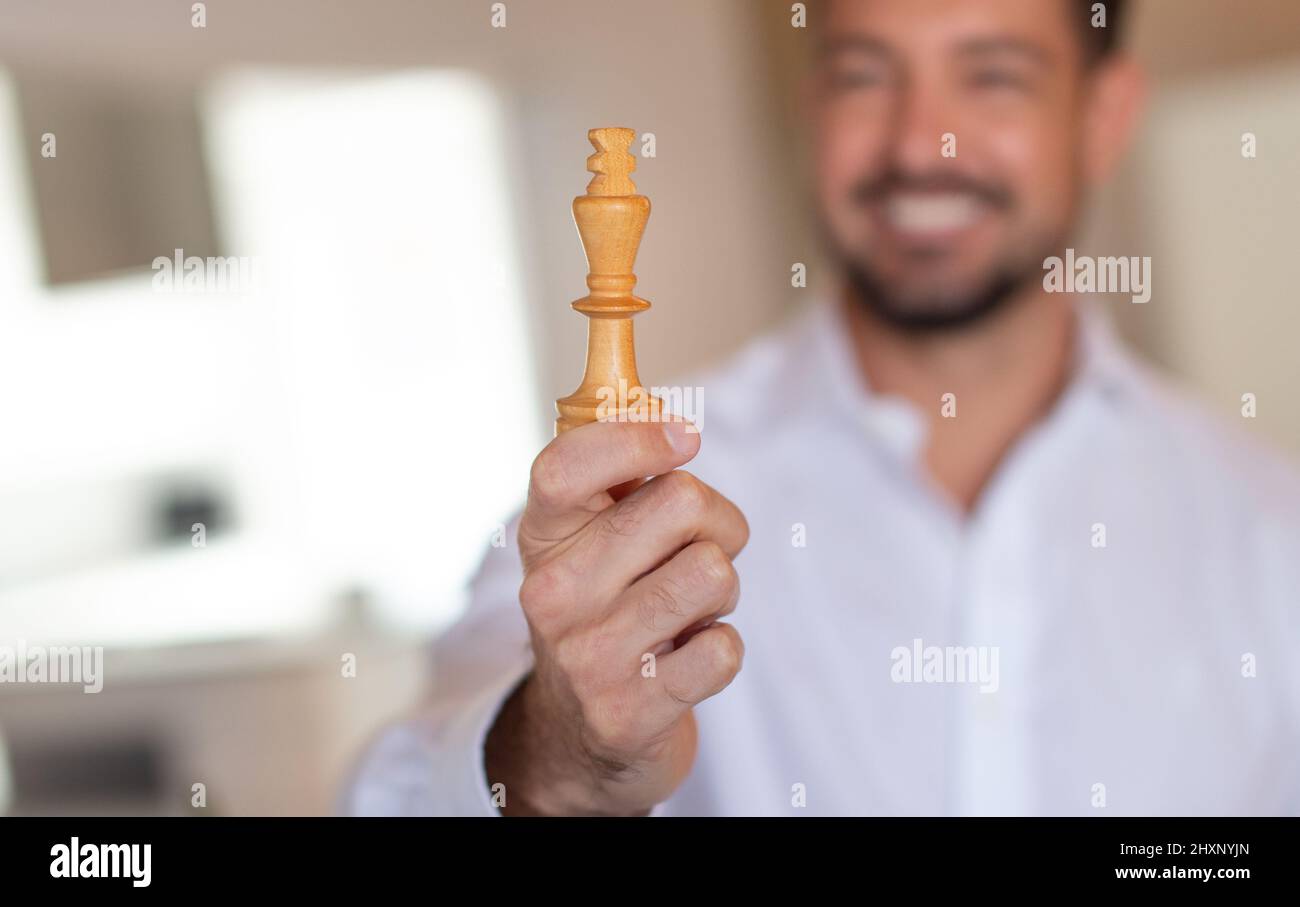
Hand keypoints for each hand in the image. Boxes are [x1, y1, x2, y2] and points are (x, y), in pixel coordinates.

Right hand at [485, 419, 748, 815]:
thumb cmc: (605, 613)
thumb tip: (670, 420)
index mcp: (543, 537)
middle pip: (680, 501)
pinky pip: (724, 648)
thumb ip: (622, 480)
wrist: (579, 738)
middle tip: (695, 552)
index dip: (635, 437)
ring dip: (721, 590)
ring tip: (686, 611)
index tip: (685, 437)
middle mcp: (554, 592)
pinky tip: (685, 660)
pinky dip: (721, 650)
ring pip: (714, 571)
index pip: (567, 466)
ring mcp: (588, 655)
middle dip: (717, 521)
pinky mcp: (628, 712)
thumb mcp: (590, 542)